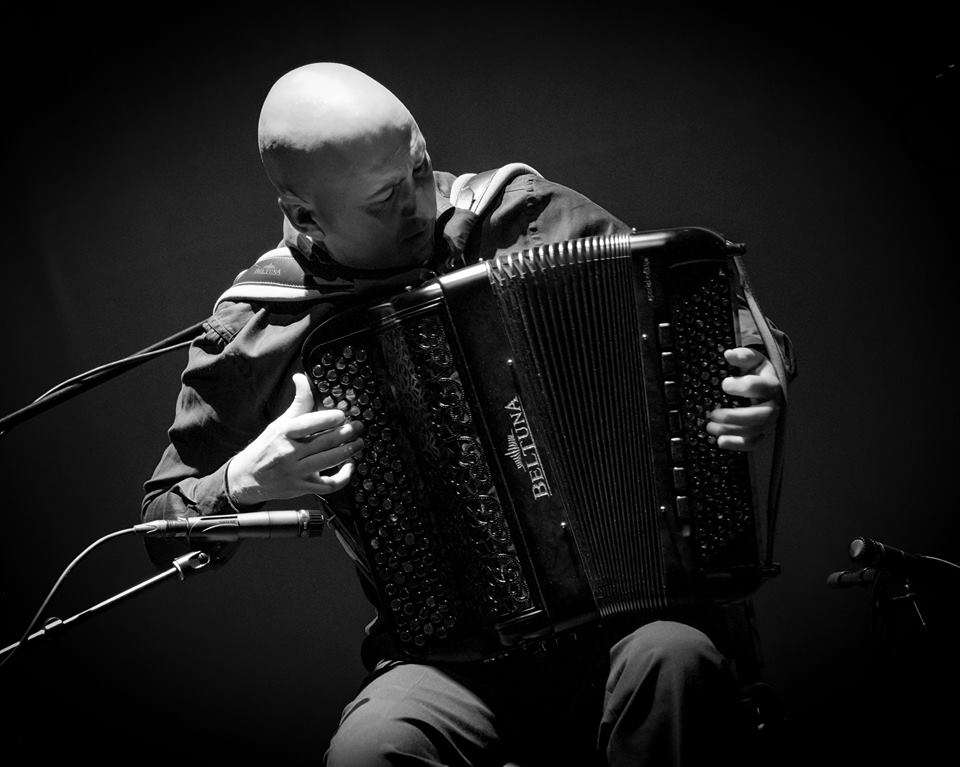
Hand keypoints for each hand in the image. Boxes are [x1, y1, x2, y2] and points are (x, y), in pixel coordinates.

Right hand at [226, 373, 363, 506]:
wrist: (248, 477)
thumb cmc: (267, 447)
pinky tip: (349, 466)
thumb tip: (301, 378)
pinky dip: (343, 477)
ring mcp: (295, 472)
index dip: (330, 418)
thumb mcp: (279, 423)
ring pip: (329, 461)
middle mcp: (289, 453)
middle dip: (347, 433)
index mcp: (284, 433)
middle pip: (325, 441)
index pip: (310, 423)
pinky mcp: (302, 488)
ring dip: (349, 451)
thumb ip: (297, 403)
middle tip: (358, 427)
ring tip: (358, 443)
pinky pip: (328, 485)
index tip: (343, 414)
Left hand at [706, 347, 780, 451]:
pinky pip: (754, 442)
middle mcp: (774, 404)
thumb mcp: (751, 359)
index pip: (762, 387)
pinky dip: (737, 444)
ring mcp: (769, 420)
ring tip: (710, 426)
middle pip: (762, 415)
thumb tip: (730, 354)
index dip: (743, 387)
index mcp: (771, 384)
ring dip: (732, 430)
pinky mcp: (762, 431)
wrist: (765, 383)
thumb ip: (742, 356)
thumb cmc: (756, 371)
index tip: (724, 384)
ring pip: (756, 430)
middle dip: (736, 416)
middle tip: (714, 414)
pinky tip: (720, 441)